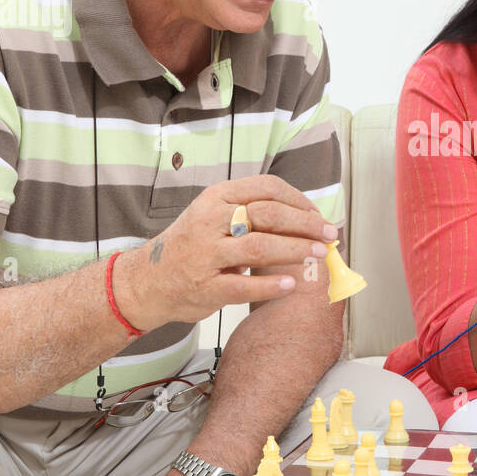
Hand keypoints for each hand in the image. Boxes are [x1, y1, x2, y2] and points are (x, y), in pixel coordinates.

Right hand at [115, 175, 337, 328]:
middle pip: (268, 215)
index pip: (267, 188)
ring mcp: (206, 254)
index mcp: (217, 197)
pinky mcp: (205, 287)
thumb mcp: (214, 215)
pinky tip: (291, 284)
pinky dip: (271, 284)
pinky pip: (244, 285)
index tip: (318, 215)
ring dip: (296, 250)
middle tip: (329, 235)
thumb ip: (250, 211)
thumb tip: (306, 216)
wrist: (147, 281)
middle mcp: (210, 221)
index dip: (299, 201)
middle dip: (305, 225)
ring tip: (319, 255)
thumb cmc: (192, 245)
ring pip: (260, 247)